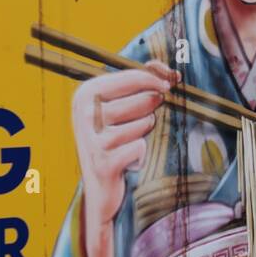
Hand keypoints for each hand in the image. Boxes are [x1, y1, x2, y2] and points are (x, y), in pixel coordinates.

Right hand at [72, 61, 175, 228]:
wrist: (98, 187)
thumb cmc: (113, 139)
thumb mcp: (117, 106)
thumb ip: (141, 82)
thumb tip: (167, 70)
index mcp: (85, 94)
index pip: (133, 77)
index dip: (157, 79)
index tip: (170, 82)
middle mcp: (85, 113)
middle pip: (144, 101)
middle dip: (150, 111)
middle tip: (136, 122)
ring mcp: (93, 138)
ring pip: (145, 123)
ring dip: (143, 134)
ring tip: (126, 143)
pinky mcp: (103, 162)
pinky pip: (141, 147)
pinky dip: (140, 154)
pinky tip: (126, 161)